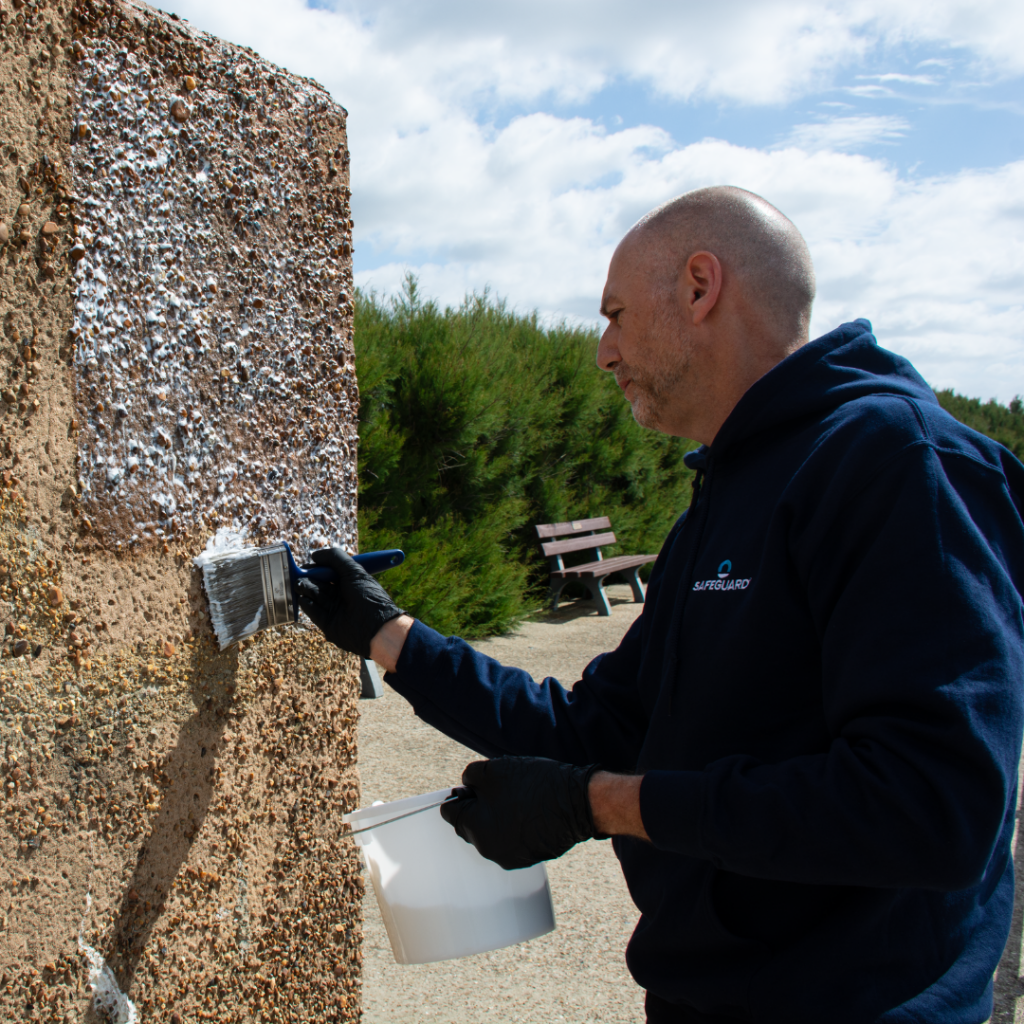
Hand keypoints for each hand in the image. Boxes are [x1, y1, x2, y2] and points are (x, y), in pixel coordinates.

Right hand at [296, 546, 404, 658]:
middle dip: (309, 578)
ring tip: (301, 584)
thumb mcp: (353, 570)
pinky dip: (307, 603)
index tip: (308, 565)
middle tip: (300, 575)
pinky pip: (313, 611)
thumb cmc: (367, 595)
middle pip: (319, 583)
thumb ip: (334, 558)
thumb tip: (314, 555)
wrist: (374, 626)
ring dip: (306, 588)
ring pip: (315, 596)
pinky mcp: (327, 623)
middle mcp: (341, 595)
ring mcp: (334, 609)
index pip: (329, 572)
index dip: (318, 568)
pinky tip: (304, 598)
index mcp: (349, 582)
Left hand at [440, 756, 600, 869]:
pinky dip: (514, 827)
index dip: (460, 795)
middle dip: (478, 807)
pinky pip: (511, 840)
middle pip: (470, 825)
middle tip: (498, 788)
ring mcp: (510, 857)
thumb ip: (471, 777)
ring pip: (492, 833)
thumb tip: (466, 784)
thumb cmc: (537, 786)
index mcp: (476, 828)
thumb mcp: (495, 770)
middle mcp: (489, 849)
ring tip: (518, 797)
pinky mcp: (530, 857)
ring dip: (497, 817)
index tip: (471, 786)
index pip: (450, 813)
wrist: (578, 802)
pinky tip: (530, 810)